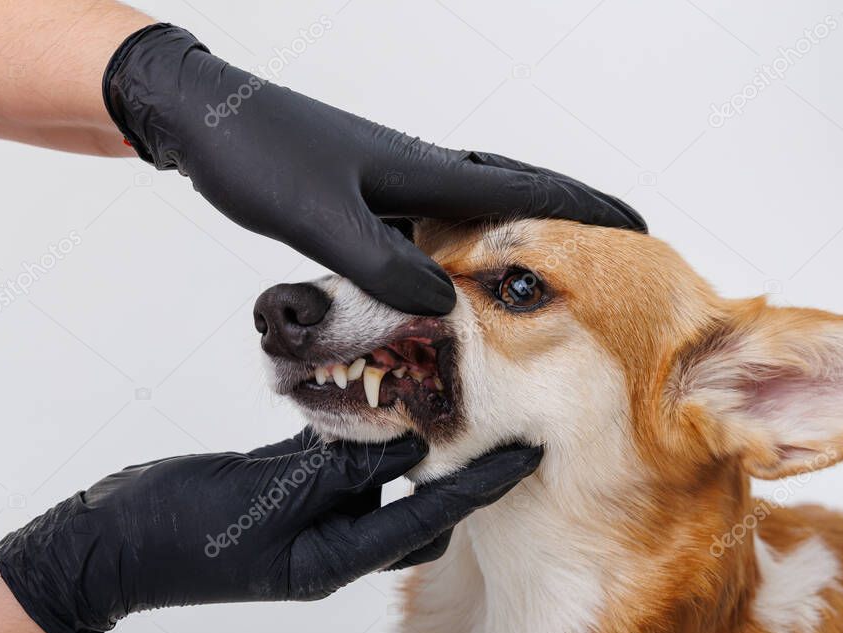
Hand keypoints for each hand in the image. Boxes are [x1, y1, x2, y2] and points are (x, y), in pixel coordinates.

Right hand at [0, 429, 542, 632]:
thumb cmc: (182, 533)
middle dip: (444, 467)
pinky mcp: (286, 489)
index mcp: (335, 560)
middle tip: (478, 416)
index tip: (526, 455)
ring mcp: (310, 517)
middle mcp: (333, 542)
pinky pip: (334, 458)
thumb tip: (403, 438)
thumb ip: (340, 467)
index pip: (428, 518)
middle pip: (413, 507)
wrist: (113, 543)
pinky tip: (360, 386)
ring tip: (423, 391)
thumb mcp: (269, 498)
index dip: (480, 485)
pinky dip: (351, 426)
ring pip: (376, 477)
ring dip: (396, 439)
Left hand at [102, 24, 645, 315]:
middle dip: (569, 220)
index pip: (525, 194)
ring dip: (520, 235)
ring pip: (477, 212)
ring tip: (557, 268)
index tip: (637, 231)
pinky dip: (466, 247)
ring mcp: (398, 183)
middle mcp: (422, 173)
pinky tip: (461, 271)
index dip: (584, 214)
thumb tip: (443, 304)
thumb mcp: (318, 217)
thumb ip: (380, 262)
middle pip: (515, 195)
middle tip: (616, 246)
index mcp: (423, 173)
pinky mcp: (372, 195)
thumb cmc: (257, 155)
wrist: (205, 118)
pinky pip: (437, 225)